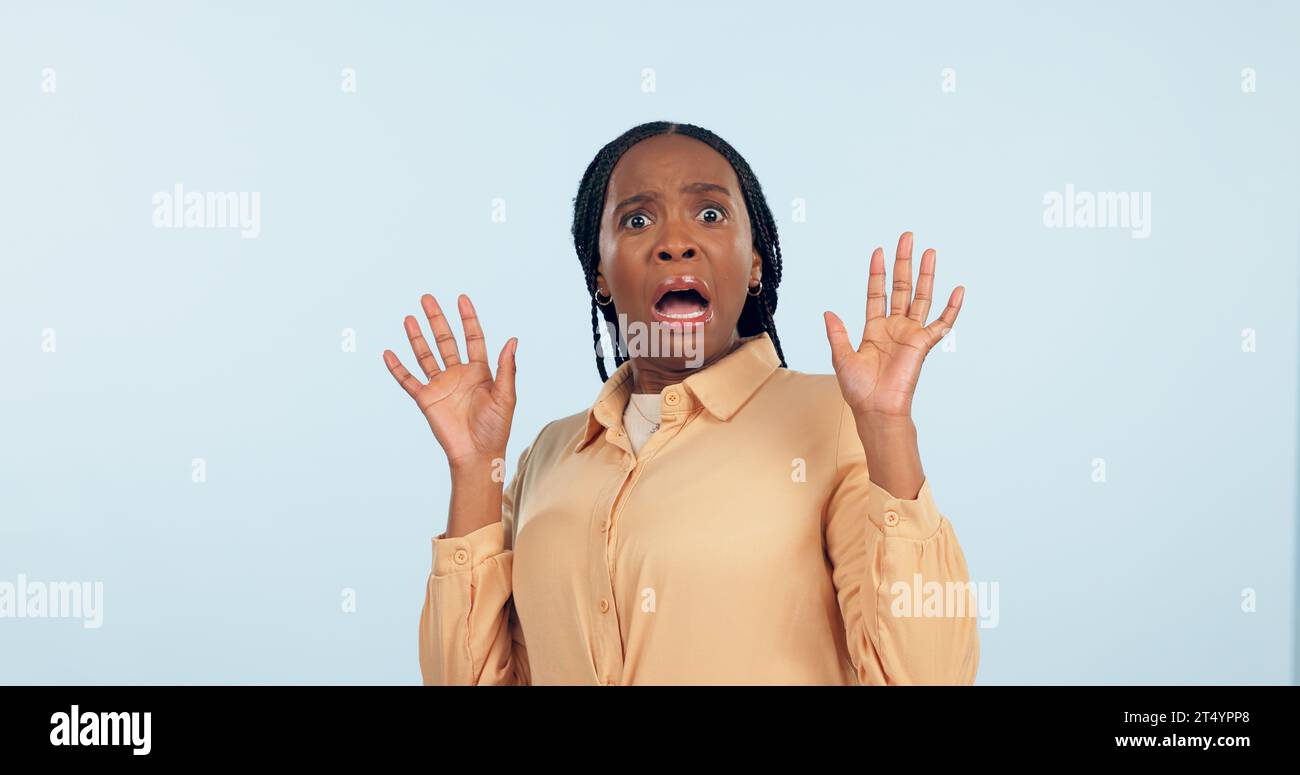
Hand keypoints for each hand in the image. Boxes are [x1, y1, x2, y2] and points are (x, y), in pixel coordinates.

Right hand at [383, 293, 517, 468]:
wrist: (477, 453)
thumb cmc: (496, 428)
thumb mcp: (506, 395)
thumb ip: (508, 368)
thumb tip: (513, 340)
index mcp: (480, 371)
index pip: (473, 338)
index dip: (468, 318)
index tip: (462, 299)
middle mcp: (458, 374)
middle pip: (445, 340)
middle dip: (437, 319)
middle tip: (427, 298)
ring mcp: (441, 385)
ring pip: (426, 355)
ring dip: (417, 337)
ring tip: (409, 318)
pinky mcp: (426, 399)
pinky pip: (408, 380)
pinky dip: (397, 368)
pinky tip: (389, 353)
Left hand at [823, 231, 962, 420]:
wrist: (876, 409)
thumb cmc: (859, 390)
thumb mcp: (841, 358)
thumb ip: (837, 333)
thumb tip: (828, 312)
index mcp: (874, 329)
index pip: (877, 293)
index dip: (878, 273)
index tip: (879, 251)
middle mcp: (894, 328)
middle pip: (901, 287)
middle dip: (904, 262)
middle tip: (907, 238)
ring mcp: (910, 334)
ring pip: (921, 297)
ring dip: (926, 275)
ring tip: (930, 252)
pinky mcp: (924, 344)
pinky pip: (942, 323)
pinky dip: (952, 308)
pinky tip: (958, 290)